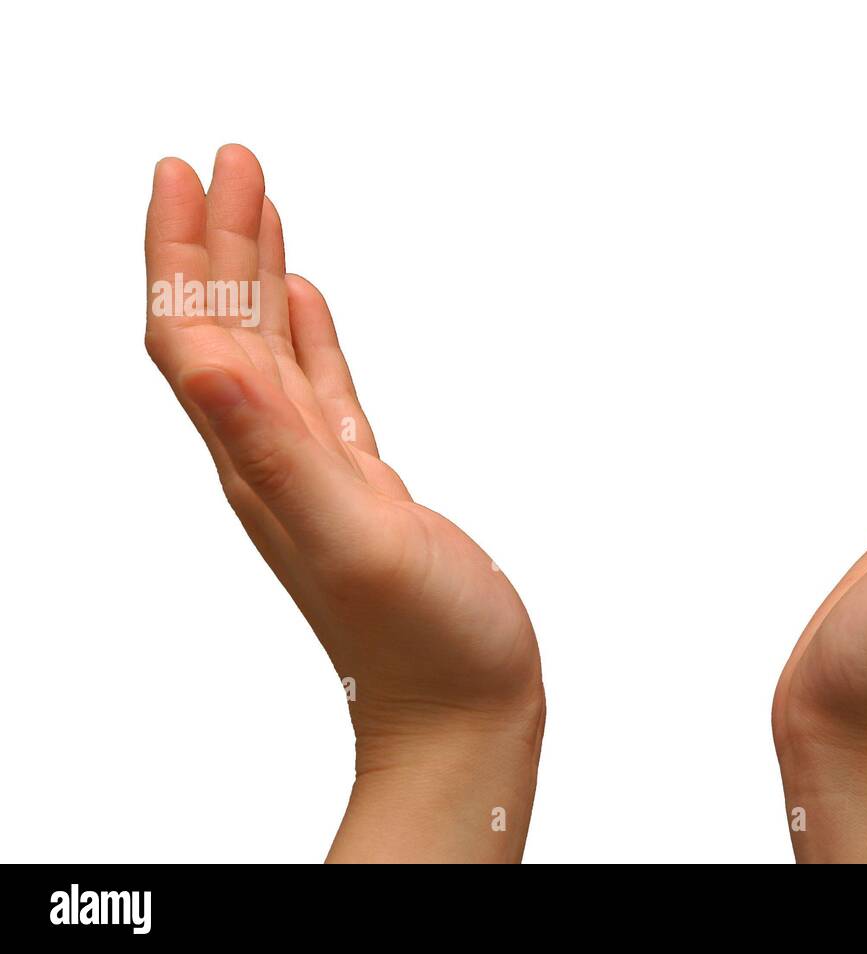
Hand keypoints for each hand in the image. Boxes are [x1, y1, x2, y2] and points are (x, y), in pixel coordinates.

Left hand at [145, 146, 543, 861]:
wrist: (463, 708)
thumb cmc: (423, 642)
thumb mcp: (350, 537)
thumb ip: (274, 449)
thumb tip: (198, 359)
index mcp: (257, 461)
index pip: (192, 336)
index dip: (182, 251)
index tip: (191, 171)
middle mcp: (271, 460)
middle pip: (222, 329)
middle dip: (216, 240)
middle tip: (227, 158)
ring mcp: (318, 472)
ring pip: (268, 352)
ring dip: (253, 275)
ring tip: (256, 205)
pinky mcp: (363, 485)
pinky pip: (320, 390)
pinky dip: (305, 336)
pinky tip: (304, 303)